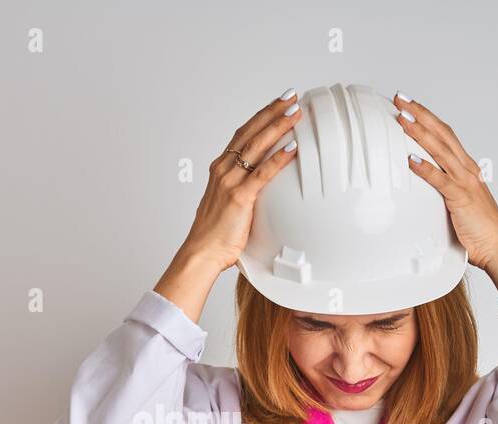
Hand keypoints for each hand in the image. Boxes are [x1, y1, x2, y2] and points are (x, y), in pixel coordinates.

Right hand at [179, 90, 302, 271]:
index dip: (262, 116)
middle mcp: (223, 170)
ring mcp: (230, 182)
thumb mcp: (227, 203)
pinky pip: (262, 173)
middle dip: (273, 112)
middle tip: (291, 96)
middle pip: (251, 132)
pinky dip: (278, 159)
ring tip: (296, 114)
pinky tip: (292, 148)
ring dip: (278, 127)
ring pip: (257, 146)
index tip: (278, 103)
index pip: (243, 133)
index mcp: (220, 169)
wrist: (202, 252)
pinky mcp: (239, 197)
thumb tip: (260, 186)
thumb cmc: (215, 233)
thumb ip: (241, 189)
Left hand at [392, 95, 497, 270]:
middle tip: (400, 99)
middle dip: (420, 114)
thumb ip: (445, 189)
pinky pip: (440, 180)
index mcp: (467, 168)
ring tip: (402, 119)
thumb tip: (424, 184)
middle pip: (441, 134)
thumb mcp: (459, 202)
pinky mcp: (461, 199)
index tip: (410, 105)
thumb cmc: (479, 228)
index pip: (445, 135)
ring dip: (420, 133)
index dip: (428, 117)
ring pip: (440, 150)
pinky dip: (425, 168)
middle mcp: (467, 169)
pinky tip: (411, 159)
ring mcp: (465, 182)